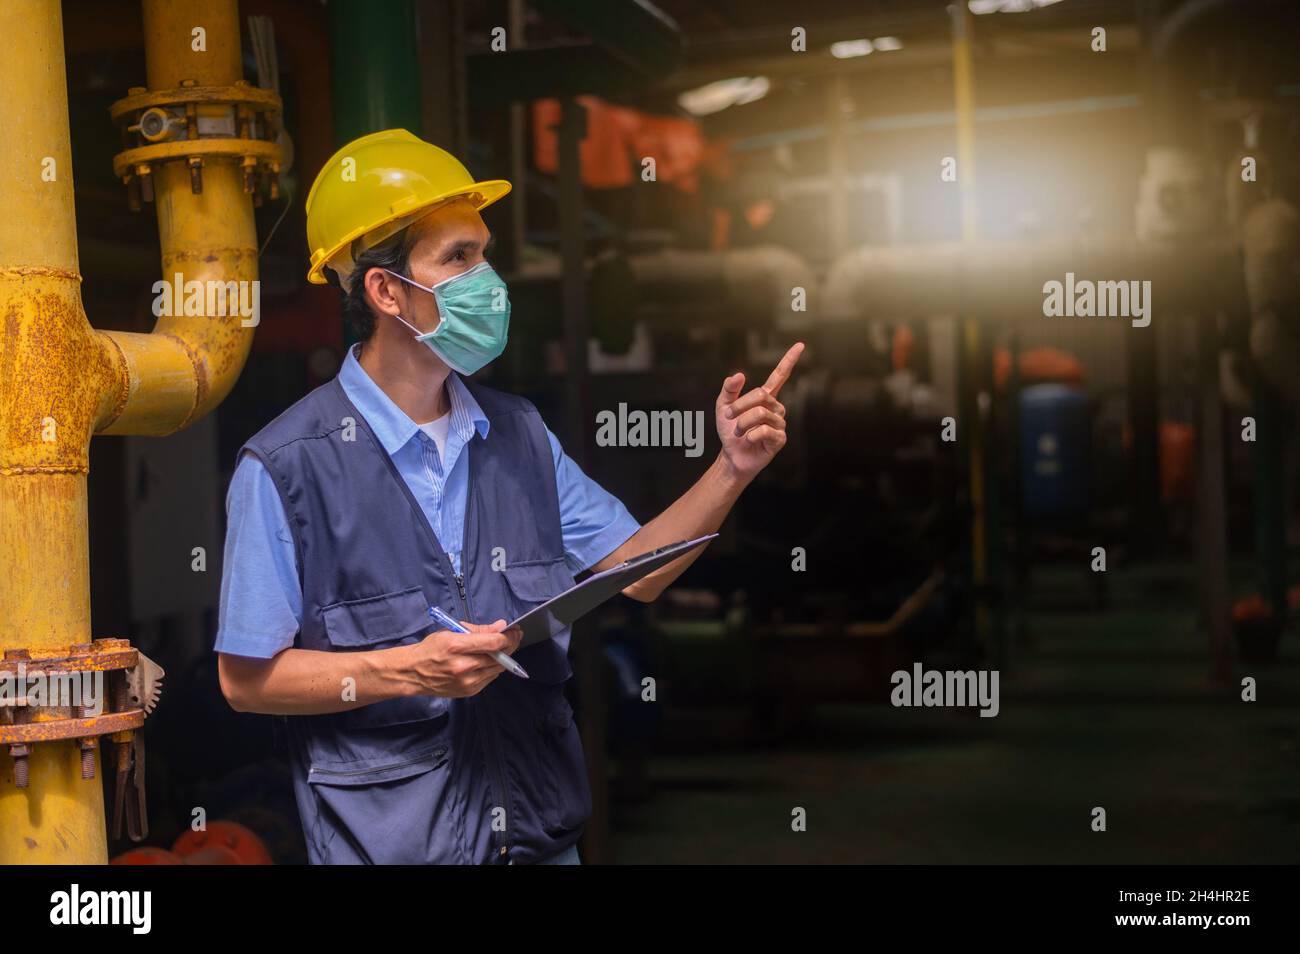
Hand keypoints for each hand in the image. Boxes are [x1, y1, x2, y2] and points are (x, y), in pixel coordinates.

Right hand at [404, 619, 522, 697]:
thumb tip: (500, 627)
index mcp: (457, 646)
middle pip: (499, 656)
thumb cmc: (431, 649)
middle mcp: (463, 666)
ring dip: (503, 657)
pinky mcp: (469, 691)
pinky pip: (490, 678)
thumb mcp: (451, 631)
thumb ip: (478, 630)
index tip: (515, 630)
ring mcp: (467, 682)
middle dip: (510, 645)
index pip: (494, 642)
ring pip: (497, 668)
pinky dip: (493, 668)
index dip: (509, 636)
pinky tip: (489, 661)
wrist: (413, 673)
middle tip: (514, 637)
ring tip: (502, 648)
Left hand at [716, 342, 803, 482]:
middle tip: (728, 417)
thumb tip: (739, 374)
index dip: (789, 360)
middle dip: (739, 406)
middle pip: (760, 395)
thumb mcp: (722, 407)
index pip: (779, 376)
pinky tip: (749, 440)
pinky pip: (764, 431)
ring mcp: (780, 423)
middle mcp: (776, 408)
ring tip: (739, 432)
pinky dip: (750, 436)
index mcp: (765, 398)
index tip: (800, 345)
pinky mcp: (779, 439)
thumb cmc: (730, 432)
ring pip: (760, 414)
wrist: (731, 456)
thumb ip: (728, 390)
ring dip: (742, 423)